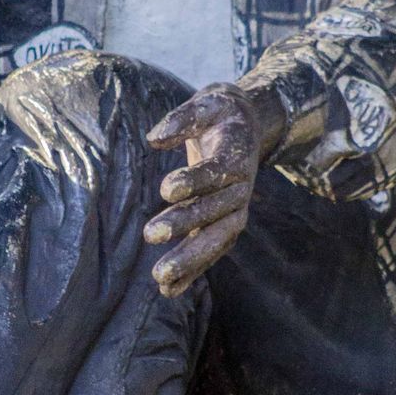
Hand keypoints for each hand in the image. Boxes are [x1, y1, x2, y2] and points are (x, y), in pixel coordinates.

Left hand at [144, 82, 285, 295]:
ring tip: (159, 277)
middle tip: (149, 234)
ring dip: (190, 260)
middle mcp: (241, 190)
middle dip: (185, 224)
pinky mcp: (225, 227)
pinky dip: (193, 272)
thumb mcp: (207, 104)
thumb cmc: (219, 116)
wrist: (246, 129)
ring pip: (217, 239)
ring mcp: (236, 212)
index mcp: (237, 158)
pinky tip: (168, 290)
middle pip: (216, 211)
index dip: (194, 181)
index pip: (217, 173)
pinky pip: (211, 252)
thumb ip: (182, 118)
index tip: (165, 189)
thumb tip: (154, 138)